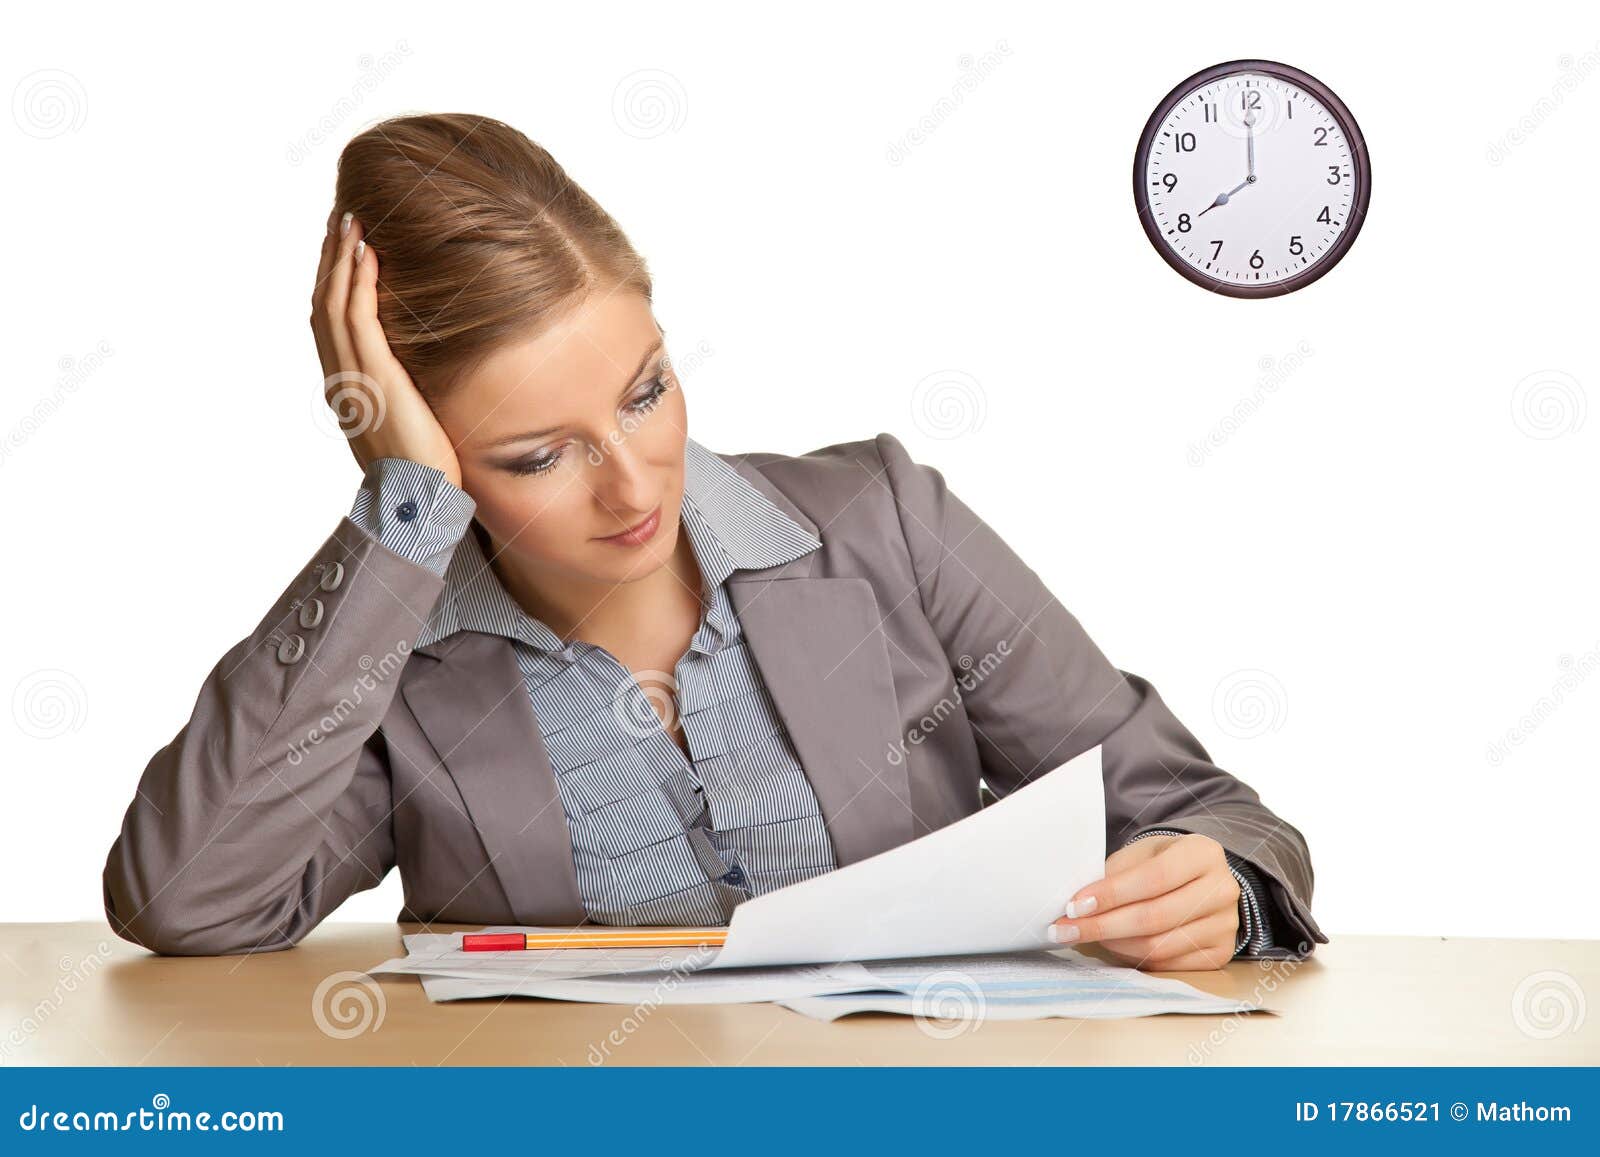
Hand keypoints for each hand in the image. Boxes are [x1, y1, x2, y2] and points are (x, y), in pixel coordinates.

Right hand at [310, 207, 461, 488]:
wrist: (414, 502)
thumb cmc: (420, 471)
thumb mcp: (406, 421)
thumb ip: (401, 391)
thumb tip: (419, 373)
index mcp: (344, 385)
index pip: (329, 320)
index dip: (332, 279)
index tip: (342, 246)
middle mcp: (339, 376)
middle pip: (323, 302)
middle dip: (330, 257)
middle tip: (340, 217)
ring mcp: (352, 376)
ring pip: (335, 302)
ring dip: (341, 257)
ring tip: (351, 220)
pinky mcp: (374, 378)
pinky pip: (359, 319)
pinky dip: (360, 283)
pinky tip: (369, 254)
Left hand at [1048, 833, 1239, 970]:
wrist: (1199, 882)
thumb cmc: (1162, 863)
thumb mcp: (1140, 855)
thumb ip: (1114, 875)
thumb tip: (1076, 904)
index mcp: (1203, 854)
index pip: (1153, 878)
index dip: (1111, 894)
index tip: (1074, 906)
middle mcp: (1222, 890)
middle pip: (1154, 916)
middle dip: (1102, 925)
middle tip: (1065, 930)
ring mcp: (1225, 926)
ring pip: (1158, 946)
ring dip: (1113, 944)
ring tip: (1084, 936)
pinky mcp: (1219, 954)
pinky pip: (1166, 965)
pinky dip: (1132, 958)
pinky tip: (1112, 946)